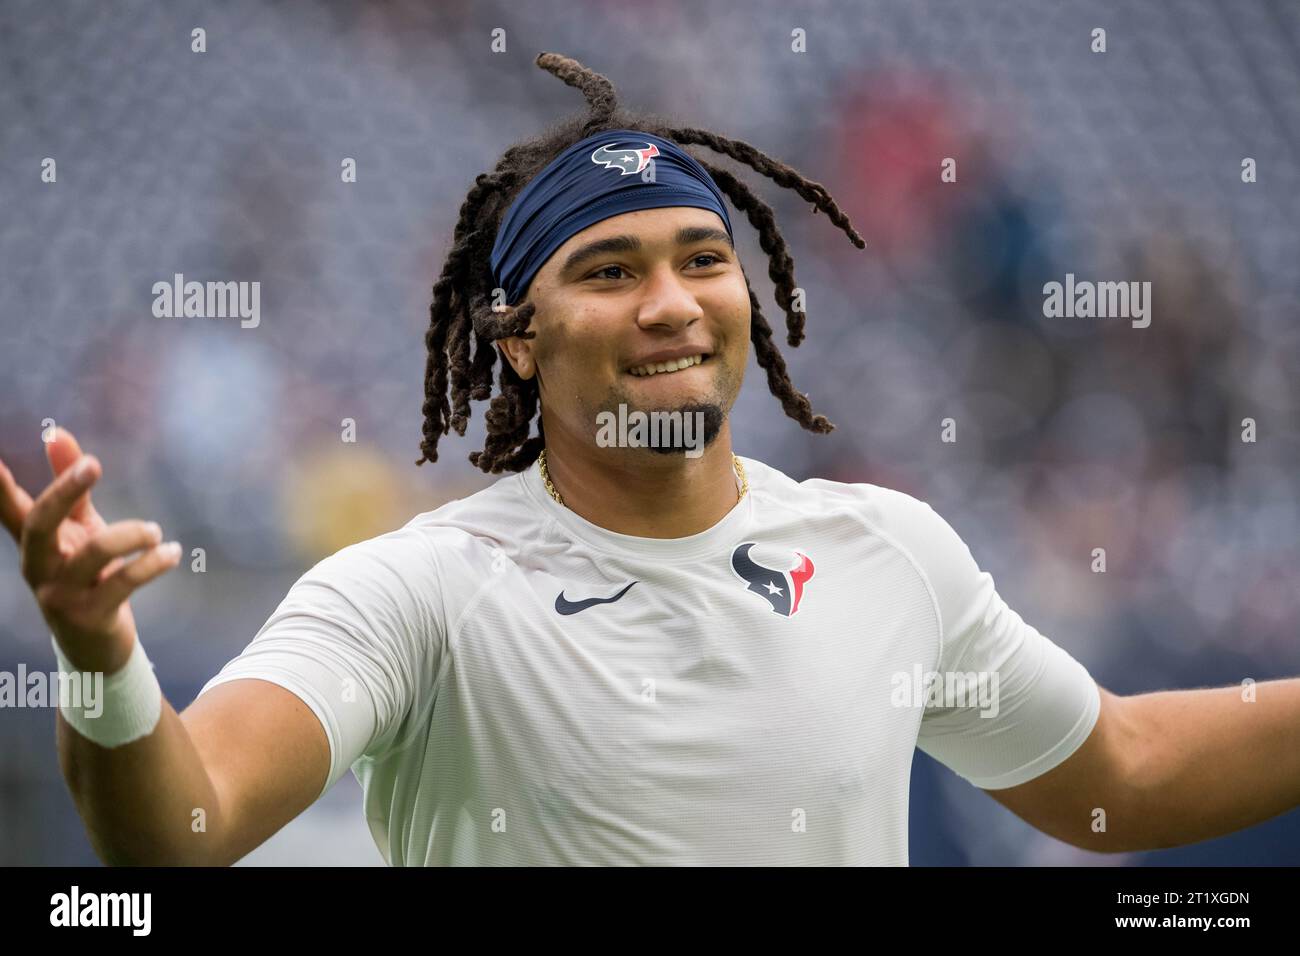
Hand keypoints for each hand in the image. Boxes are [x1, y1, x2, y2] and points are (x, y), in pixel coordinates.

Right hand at [0, 427, 180, 673]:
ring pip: (93, 553)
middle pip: (40, 523)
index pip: (11, 509)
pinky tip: (172, 552)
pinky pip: (125, 581)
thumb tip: (56, 432)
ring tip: (155, 532)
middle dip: (65, 490)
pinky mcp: (91, 616)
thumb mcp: (78, 529)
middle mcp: (39, 568)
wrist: (95, 646)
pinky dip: (153, 562)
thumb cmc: (87, 575)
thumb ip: (71, 486)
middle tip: (93, 463)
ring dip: (131, 534)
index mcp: (35, 544)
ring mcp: (62, 594)